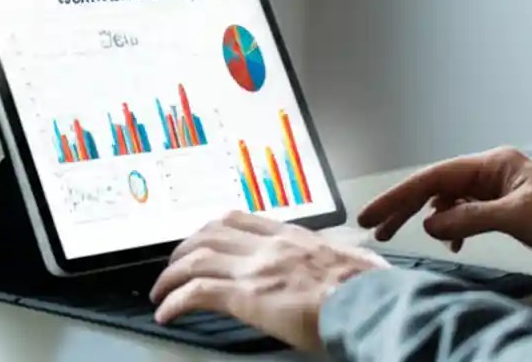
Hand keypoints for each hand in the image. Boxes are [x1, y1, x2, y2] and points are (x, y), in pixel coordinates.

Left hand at [150, 210, 388, 351]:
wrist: (371, 303)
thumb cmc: (371, 291)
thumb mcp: (351, 263)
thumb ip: (332, 261)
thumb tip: (341, 273)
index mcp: (294, 236)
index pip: (242, 219)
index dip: (214, 228)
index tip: (202, 238)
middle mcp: (270, 245)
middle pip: (211, 233)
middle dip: (185, 248)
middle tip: (173, 265)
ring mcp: (256, 268)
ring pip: (196, 259)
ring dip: (171, 275)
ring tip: (160, 292)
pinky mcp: (247, 296)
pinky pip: (197, 293)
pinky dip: (175, 301)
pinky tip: (167, 313)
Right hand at [357, 146, 531, 274]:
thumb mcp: (519, 216)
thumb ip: (471, 219)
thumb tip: (432, 225)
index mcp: (493, 164)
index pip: (435, 177)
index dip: (401, 195)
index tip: (374, 211)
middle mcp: (491, 174)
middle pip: (435, 186)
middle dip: (404, 206)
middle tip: (376, 225)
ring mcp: (497, 193)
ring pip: (448, 201)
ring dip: (425, 218)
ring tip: (399, 235)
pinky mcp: (505, 213)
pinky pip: (465, 215)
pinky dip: (452, 227)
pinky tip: (450, 243)